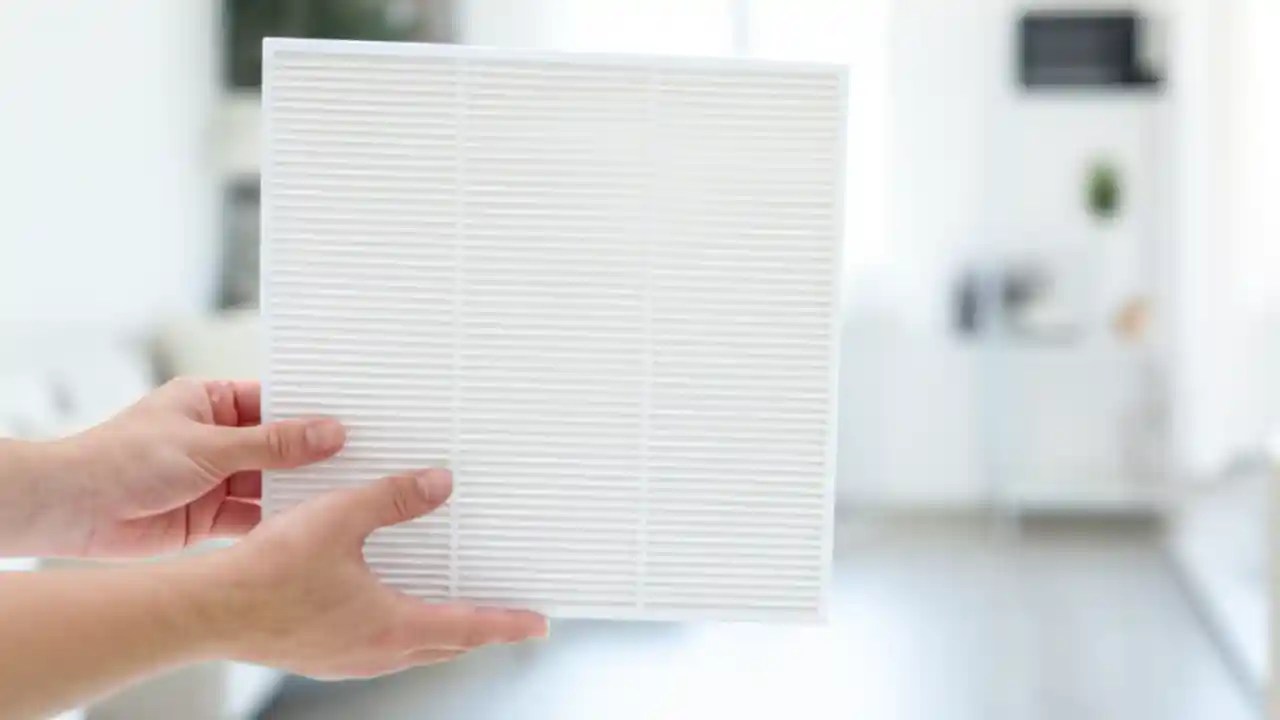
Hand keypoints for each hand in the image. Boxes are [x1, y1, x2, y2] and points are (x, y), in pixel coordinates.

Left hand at [27, 377, 344, 556]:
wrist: (72, 511)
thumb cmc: (123, 458)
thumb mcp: (208, 444)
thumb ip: (272, 444)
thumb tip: (328, 433)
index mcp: (211, 401)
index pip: (275, 401)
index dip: (312, 411)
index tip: (353, 419)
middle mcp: (217, 437)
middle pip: (279, 445)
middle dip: (312, 455)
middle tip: (362, 458)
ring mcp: (215, 477)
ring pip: (271, 483)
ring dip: (298, 491)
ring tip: (344, 493)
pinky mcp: (211, 516)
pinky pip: (256, 516)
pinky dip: (278, 522)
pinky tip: (308, 525)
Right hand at [196, 468, 547, 677]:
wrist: (206, 611)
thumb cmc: (268, 570)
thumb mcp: (340, 518)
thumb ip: (393, 498)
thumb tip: (440, 483)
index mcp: (391, 625)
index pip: (468, 627)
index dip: (507, 623)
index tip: (538, 625)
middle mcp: (376, 653)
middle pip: (445, 645)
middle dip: (479, 631)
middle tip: (505, 619)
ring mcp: (346, 660)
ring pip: (411, 650)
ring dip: (440, 632)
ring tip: (456, 612)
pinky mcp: (321, 655)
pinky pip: (379, 648)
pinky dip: (402, 631)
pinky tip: (388, 609)